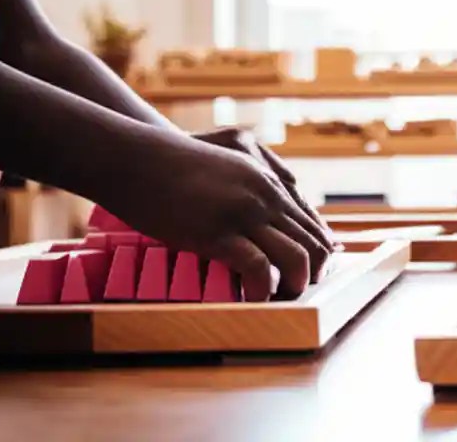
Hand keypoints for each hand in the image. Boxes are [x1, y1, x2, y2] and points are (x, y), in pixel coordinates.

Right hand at [94, 134, 332, 300]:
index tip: (317, 273)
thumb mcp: (226, 163)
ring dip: (296, 284)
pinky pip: (258, 268)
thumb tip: (268, 211)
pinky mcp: (218, 233)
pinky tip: (255, 299)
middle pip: (312, 242)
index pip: (311, 222)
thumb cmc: (173, 164)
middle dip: (315, 272)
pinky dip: (263, 290)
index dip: (320, 251)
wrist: (136, 158)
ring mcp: (245, 213)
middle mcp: (265, 196)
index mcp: (268, 181)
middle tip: (302, 292)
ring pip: (296, 256)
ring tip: (285, 299)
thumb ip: (252, 183)